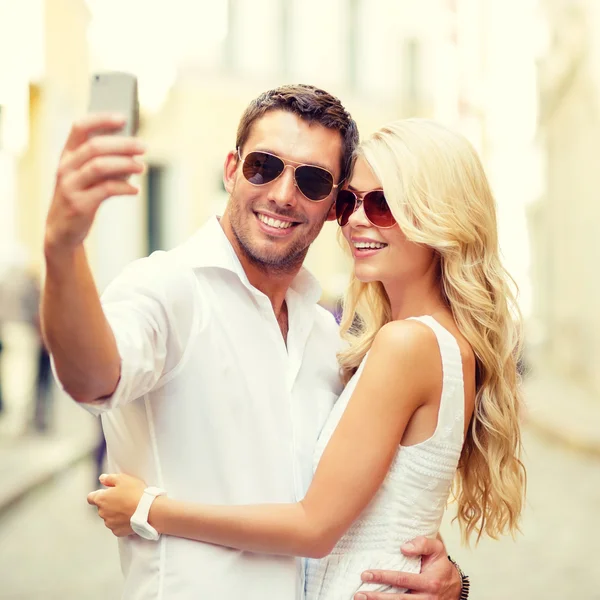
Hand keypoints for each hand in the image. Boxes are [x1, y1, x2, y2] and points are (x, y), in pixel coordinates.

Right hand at [45, 113, 145, 252]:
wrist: (62, 231)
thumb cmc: (81, 197)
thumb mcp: (85, 177)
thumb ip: (102, 162)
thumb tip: (132, 150)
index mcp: (67, 155)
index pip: (80, 127)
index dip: (101, 119)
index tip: (123, 117)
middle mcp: (66, 167)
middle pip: (95, 147)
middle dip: (123, 144)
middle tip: (143, 147)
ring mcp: (70, 186)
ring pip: (99, 166)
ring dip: (125, 164)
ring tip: (142, 166)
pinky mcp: (79, 204)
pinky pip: (106, 190)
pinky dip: (124, 188)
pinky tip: (135, 190)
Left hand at [87, 473, 146, 536]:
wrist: (148, 510)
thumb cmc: (135, 493)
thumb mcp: (123, 479)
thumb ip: (109, 478)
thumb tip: (102, 478)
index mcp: (101, 499)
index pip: (91, 497)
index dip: (97, 494)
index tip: (104, 492)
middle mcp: (102, 512)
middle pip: (101, 507)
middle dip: (109, 503)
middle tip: (123, 497)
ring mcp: (109, 523)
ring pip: (109, 517)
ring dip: (115, 513)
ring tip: (128, 507)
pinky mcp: (117, 531)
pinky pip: (116, 526)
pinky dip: (121, 522)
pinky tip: (130, 516)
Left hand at [357, 536, 461, 599]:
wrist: (455, 586)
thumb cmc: (441, 565)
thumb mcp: (437, 549)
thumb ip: (422, 543)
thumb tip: (403, 548)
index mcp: (429, 582)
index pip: (402, 579)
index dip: (383, 577)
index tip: (366, 574)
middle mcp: (426, 598)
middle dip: (376, 597)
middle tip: (359, 593)